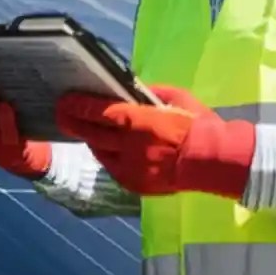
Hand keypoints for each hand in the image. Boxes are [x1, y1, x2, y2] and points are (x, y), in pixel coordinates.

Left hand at [55, 86, 254, 198]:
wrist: (214, 161)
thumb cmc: (197, 124)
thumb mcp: (176, 98)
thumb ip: (150, 94)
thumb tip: (130, 90)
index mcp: (141, 122)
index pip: (101, 112)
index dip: (79, 106)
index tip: (65, 100)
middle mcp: (131, 146)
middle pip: (93, 133)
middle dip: (74, 122)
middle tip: (61, 113)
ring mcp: (132, 168)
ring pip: (100, 152)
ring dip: (90, 139)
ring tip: (83, 128)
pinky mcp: (135, 184)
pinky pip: (112, 168)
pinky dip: (106, 156)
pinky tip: (105, 148)